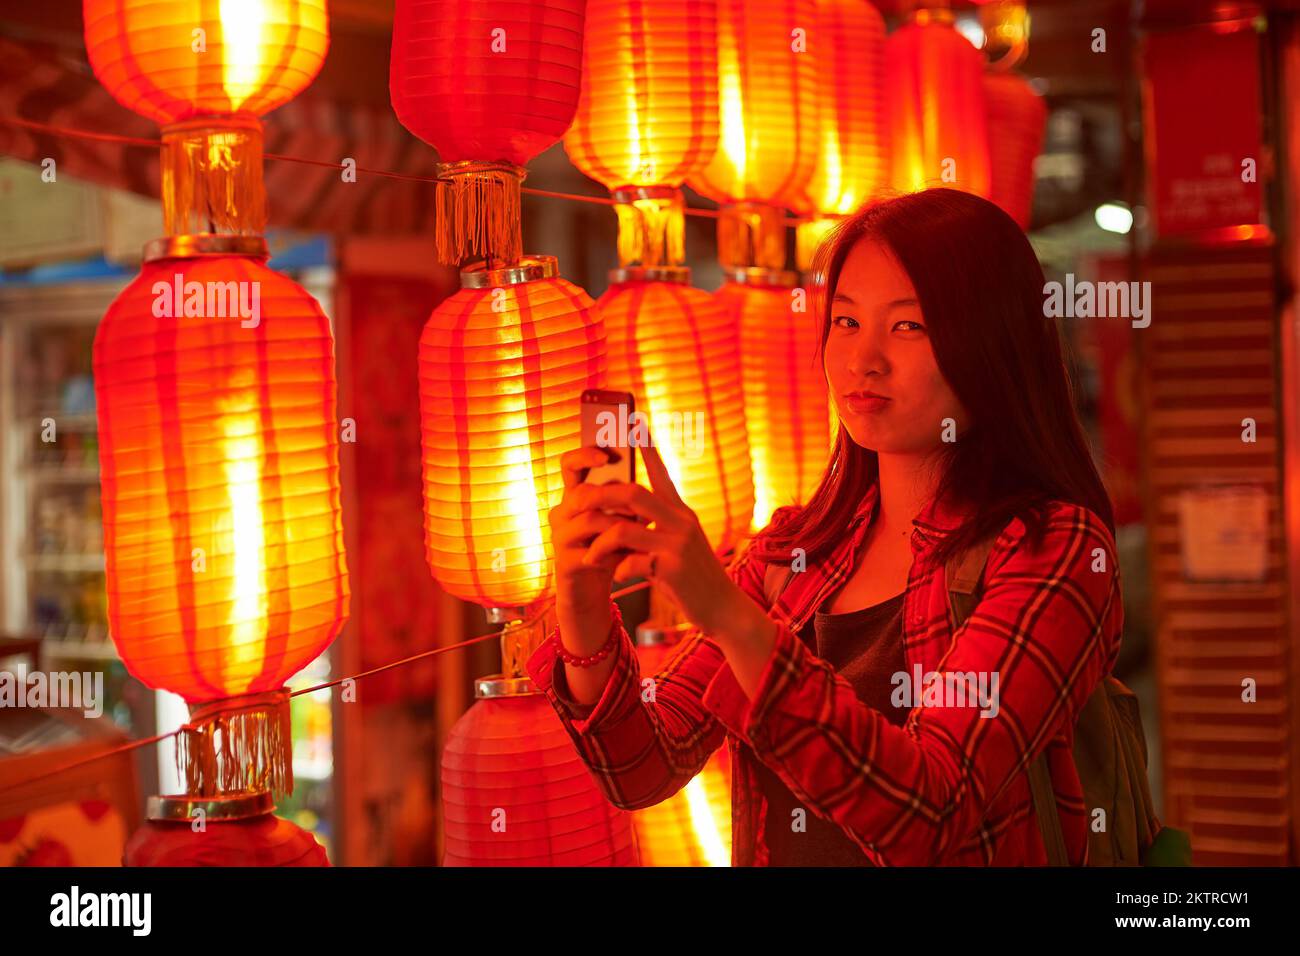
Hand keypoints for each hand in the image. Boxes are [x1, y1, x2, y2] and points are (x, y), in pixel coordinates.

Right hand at [549, 446, 634, 651]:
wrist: (591, 592)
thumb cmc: (610, 549)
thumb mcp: (620, 519)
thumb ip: (628, 497)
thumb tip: (652, 468)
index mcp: (574, 496)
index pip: (570, 465)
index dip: (587, 454)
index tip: (613, 454)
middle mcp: (561, 513)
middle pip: (580, 492)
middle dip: (612, 494)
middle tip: (638, 499)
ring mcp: (560, 538)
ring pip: (590, 520)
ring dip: (620, 523)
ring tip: (642, 529)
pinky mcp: (564, 564)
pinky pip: (592, 552)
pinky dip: (616, 553)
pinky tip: (632, 555)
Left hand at [578, 437, 737, 635]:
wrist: (723, 609)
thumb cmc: (694, 578)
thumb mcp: (677, 547)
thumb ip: (653, 530)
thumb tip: (619, 522)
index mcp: (681, 511)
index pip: (660, 471)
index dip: (646, 447)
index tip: (633, 422)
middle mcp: (681, 521)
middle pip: (633, 493)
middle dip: (598, 496)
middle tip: (575, 504)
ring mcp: (678, 543)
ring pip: (624, 528)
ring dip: (600, 543)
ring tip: (588, 557)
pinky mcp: (673, 568)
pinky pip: (632, 562)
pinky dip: (617, 570)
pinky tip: (616, 579)